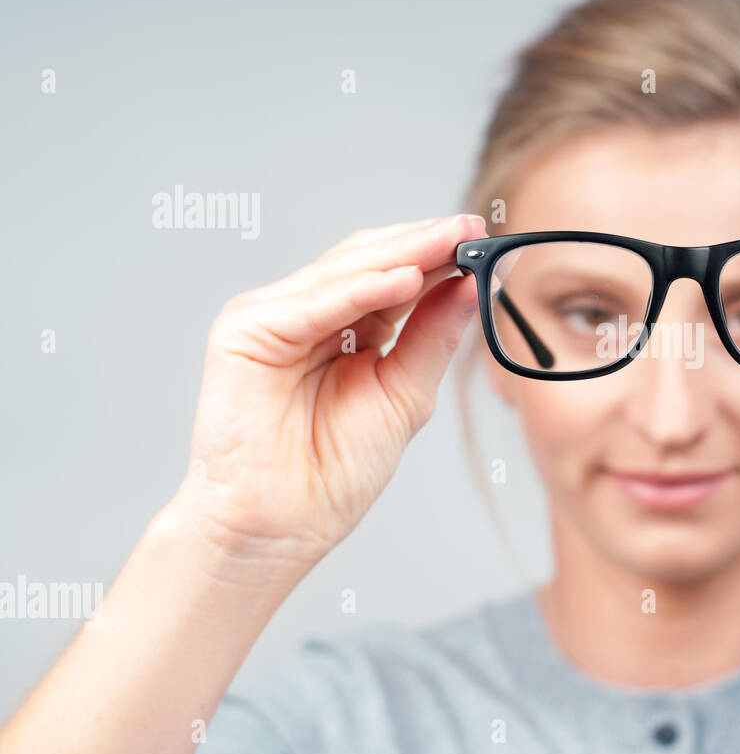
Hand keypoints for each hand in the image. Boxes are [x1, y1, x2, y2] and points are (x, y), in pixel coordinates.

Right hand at [168, 214, 487, 580]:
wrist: (279, 525)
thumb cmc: (334, 471)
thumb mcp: (404, 396)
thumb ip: (431, 339)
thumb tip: (470, 286)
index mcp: (345, 327)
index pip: (393, 276)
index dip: (437, 256)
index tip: (482, 238)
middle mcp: (307, 314)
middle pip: (369, 264)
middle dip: (423, 244)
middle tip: (471, 228)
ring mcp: (273, 318)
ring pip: (344, 273)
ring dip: (400, 255)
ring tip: (450, 240)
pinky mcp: (244, 331)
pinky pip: (312, 304)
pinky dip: (357, 290)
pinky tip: (403, 279)